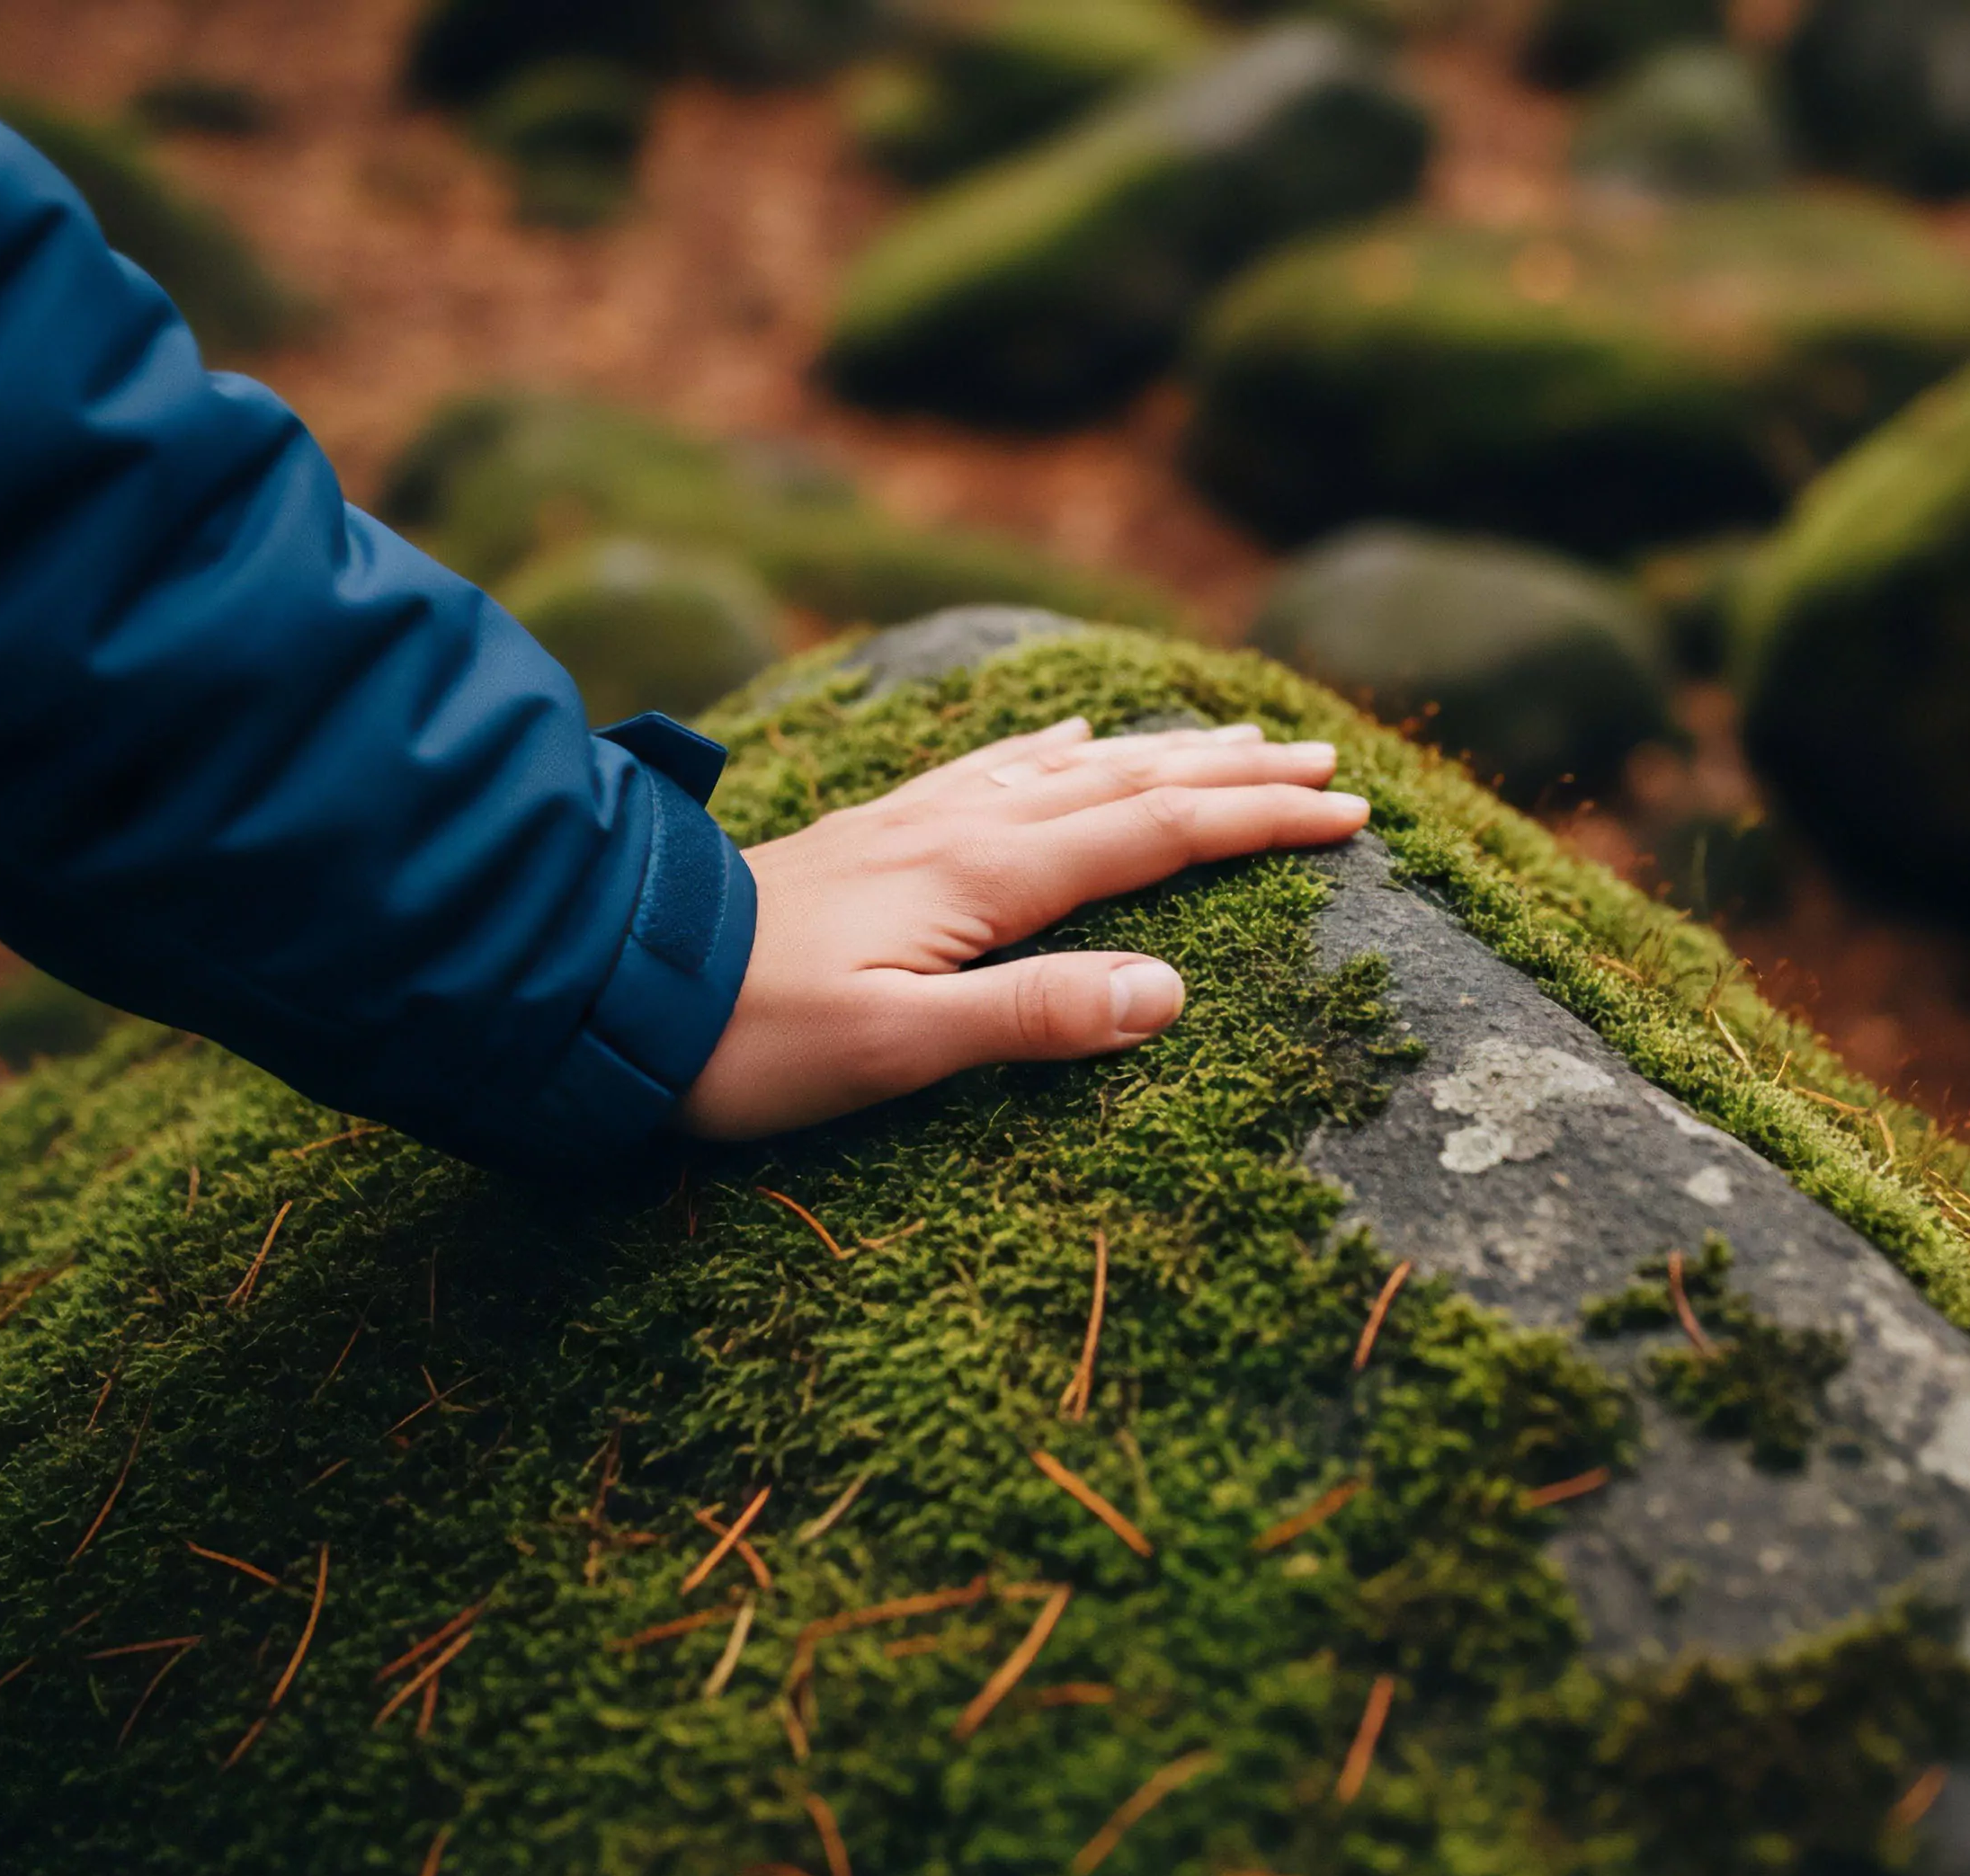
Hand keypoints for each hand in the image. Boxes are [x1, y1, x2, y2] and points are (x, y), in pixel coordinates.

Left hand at [679, 717, 1369, 1138]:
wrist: (615, 979)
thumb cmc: (752, 1039)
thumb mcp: (897, 1049)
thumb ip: (1033, 1018)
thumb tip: (1171, 993)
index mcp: (986, 876)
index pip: (1158, 834)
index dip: (1262, 823)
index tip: (1354, 813)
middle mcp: (964, 827)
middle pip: (1132, 783)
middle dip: (1239, 773)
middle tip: (1335, 761)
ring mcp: (919, 821)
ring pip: (1073, 766)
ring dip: (1165, 750)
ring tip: (1237, 732)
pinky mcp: (879, 832)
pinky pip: (996, 766)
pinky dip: (1057, 747)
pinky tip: (1072, 734)